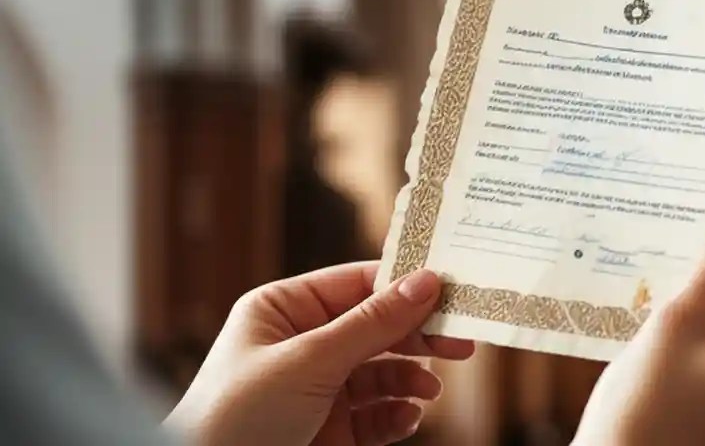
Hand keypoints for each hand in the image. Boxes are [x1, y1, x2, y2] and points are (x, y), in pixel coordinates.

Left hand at [165, 262, 474, 445]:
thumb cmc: (235, 416)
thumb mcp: (309, 361)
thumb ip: (373, 323)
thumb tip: (426, 281)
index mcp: (284, 311)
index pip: (357, 284)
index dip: (405, 285)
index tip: (453, 288)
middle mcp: (302, 344)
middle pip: (378, 327)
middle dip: (419, 336)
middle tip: (462, 340)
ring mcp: (317, 388)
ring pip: (383, 372)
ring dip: (412, 379)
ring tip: (430, 389)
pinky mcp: (330, 428)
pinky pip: (377, 414)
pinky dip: (398, 415)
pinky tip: (408, 416)